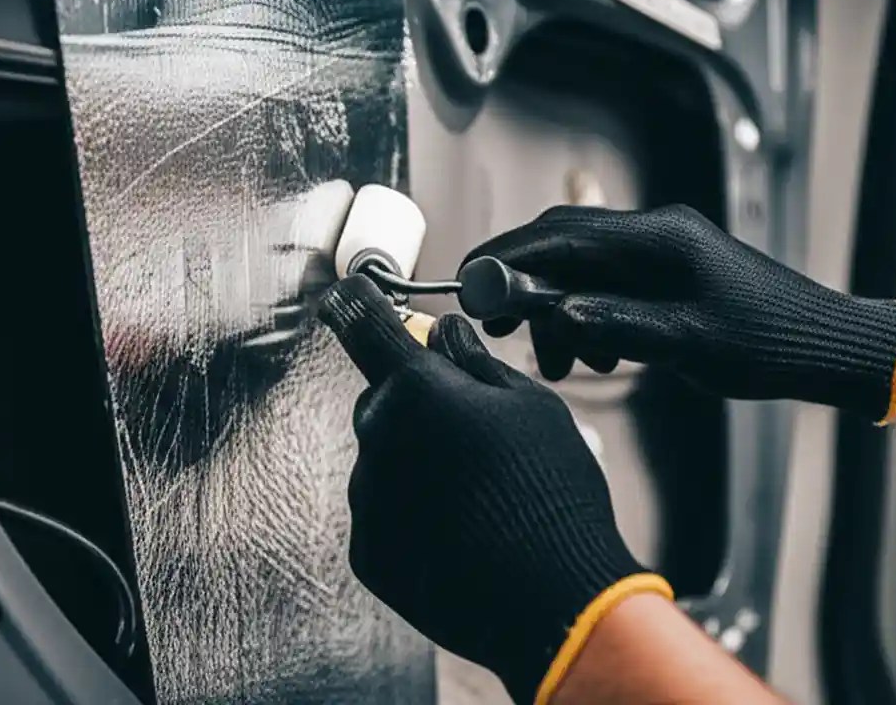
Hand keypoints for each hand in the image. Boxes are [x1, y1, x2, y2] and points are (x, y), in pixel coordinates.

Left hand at [318, 275, 650, 702]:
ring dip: (416, 464)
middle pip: (381, 399)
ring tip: (480, 499)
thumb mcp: (533, 406)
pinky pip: (384, 513)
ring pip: (383, 460)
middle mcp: (378, 438)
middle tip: (473, 433)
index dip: (355, 303)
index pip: (364, 325)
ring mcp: (368, 499)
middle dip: (415, 403)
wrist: (552, 600)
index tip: (343, 295)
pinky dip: (413, 515)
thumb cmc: (551, 493)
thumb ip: (476, 364)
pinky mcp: (369, 552)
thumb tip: (442, 335)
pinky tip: (461, 533)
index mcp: (418, 389)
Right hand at [464, 205, 895, 420]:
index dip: (507, 258)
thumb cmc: (766, 343)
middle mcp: (656, 232)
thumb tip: (552, 314)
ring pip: (583, 268)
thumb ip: (613, 323)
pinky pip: (608, 284)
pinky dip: (587, 315)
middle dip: (524, 283)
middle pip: (563, 243)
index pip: (560, 236)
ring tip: (558, 361)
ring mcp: (662, 249)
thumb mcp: (685, 342)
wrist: (824, 345)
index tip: (469, 281)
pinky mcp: (669, 271)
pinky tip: (595, 354)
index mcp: (658, 237)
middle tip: (498, 323)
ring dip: (559, 310)